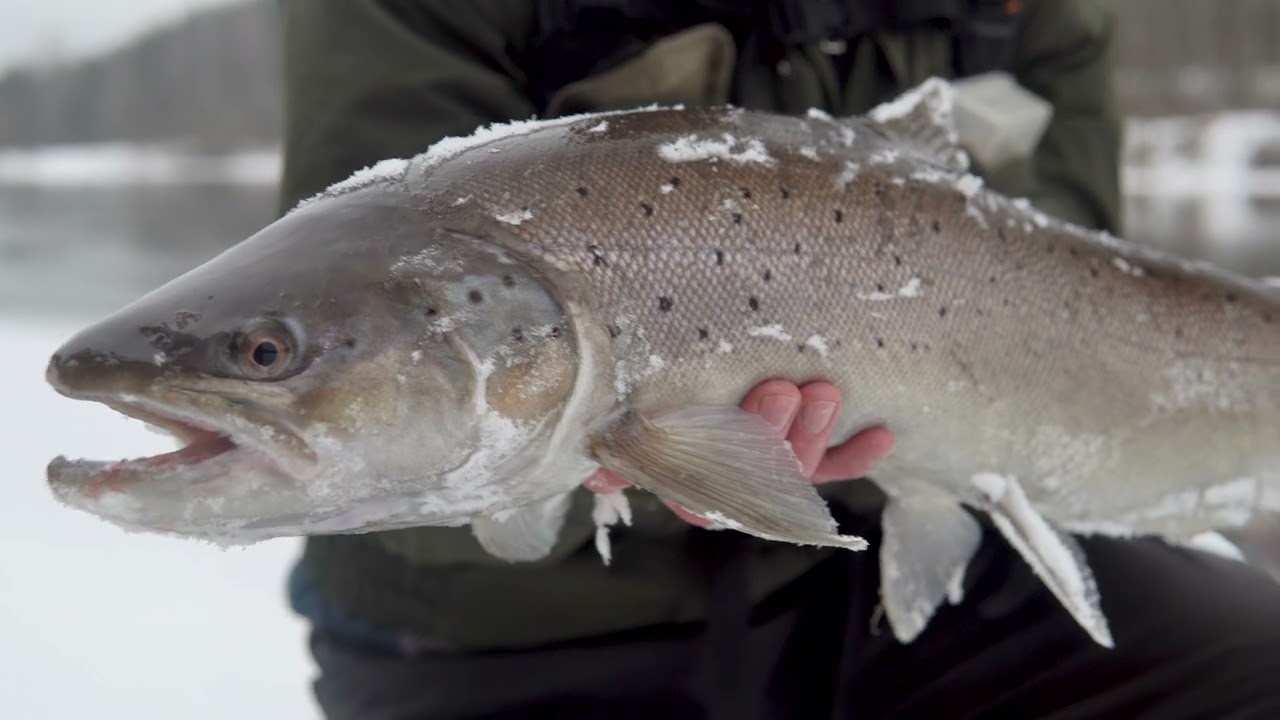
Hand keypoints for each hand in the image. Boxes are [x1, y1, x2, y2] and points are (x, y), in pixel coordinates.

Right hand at [583, 379, 895, 526]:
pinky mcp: (806, 458)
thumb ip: (621, 441)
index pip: (695, 488)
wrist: (686, 359)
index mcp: (682, 477)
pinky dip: (857, 454)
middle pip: (751, 476)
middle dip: (770, 436)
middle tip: (782, 390)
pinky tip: (883, 436)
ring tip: (825, 393)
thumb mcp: (631, 414)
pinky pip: (834, 465)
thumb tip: (593, 476)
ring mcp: (770, 471)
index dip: (711, 465)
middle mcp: (727, 482)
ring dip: (813, 434)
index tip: (715, 428)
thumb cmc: (651, 390)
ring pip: (794, 468)